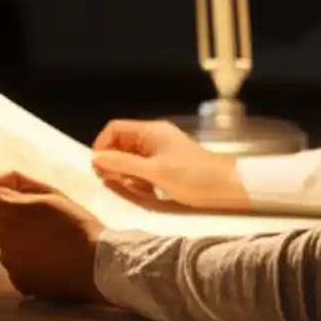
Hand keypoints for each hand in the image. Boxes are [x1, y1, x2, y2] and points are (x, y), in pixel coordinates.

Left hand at [0, 172, 106, 304]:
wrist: (99, 266)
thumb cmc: (80, 226)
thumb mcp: (55, 196)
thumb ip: (23, 187)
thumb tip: (2, 184)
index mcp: (10, 213)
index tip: (5, 194)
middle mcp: (2, 239)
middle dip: (9, 222)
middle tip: (40, 223)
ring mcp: (9, 264)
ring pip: (7, 248)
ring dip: (23, 244)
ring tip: (53, 246)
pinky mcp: (19, 283)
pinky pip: (18, 268)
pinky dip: (30, 264)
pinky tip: (53, 262)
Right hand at [90, 119, 249, 210]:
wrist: (225, 186)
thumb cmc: (192, 176)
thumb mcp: (154, 171)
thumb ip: (124, 164)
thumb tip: (96, 159)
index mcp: (151, 131)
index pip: (114, 129)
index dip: (102, 146)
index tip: (99, 168)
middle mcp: (153, 137)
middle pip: (121, 144)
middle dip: (114, 163)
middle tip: (114, 182)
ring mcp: (160, 151)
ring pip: (130, 159)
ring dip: (127, 174)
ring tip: (135, 188)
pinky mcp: (166, 165)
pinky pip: (142, 169)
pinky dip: (139, 179)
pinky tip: (147, 191)